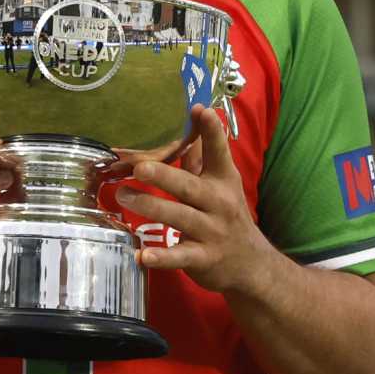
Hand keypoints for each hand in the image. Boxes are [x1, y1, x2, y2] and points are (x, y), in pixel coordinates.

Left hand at [115, 104, 270, 294]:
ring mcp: (212, 232)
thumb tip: (190, 120)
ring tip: (124, 196)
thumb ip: (202, 157)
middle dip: (164, 176)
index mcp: (223, 181)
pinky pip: (180, 257)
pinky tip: (142, 255)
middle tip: (138, 167)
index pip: (219, 152)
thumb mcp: (221, 185)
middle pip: (189, 186)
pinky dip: (161, 257)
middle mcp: (219, 203)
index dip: (211, 131)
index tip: (200, 109)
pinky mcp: (203, 258)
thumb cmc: (227, 216)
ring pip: (180, 217)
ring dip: (151, 207)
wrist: (250, 263)